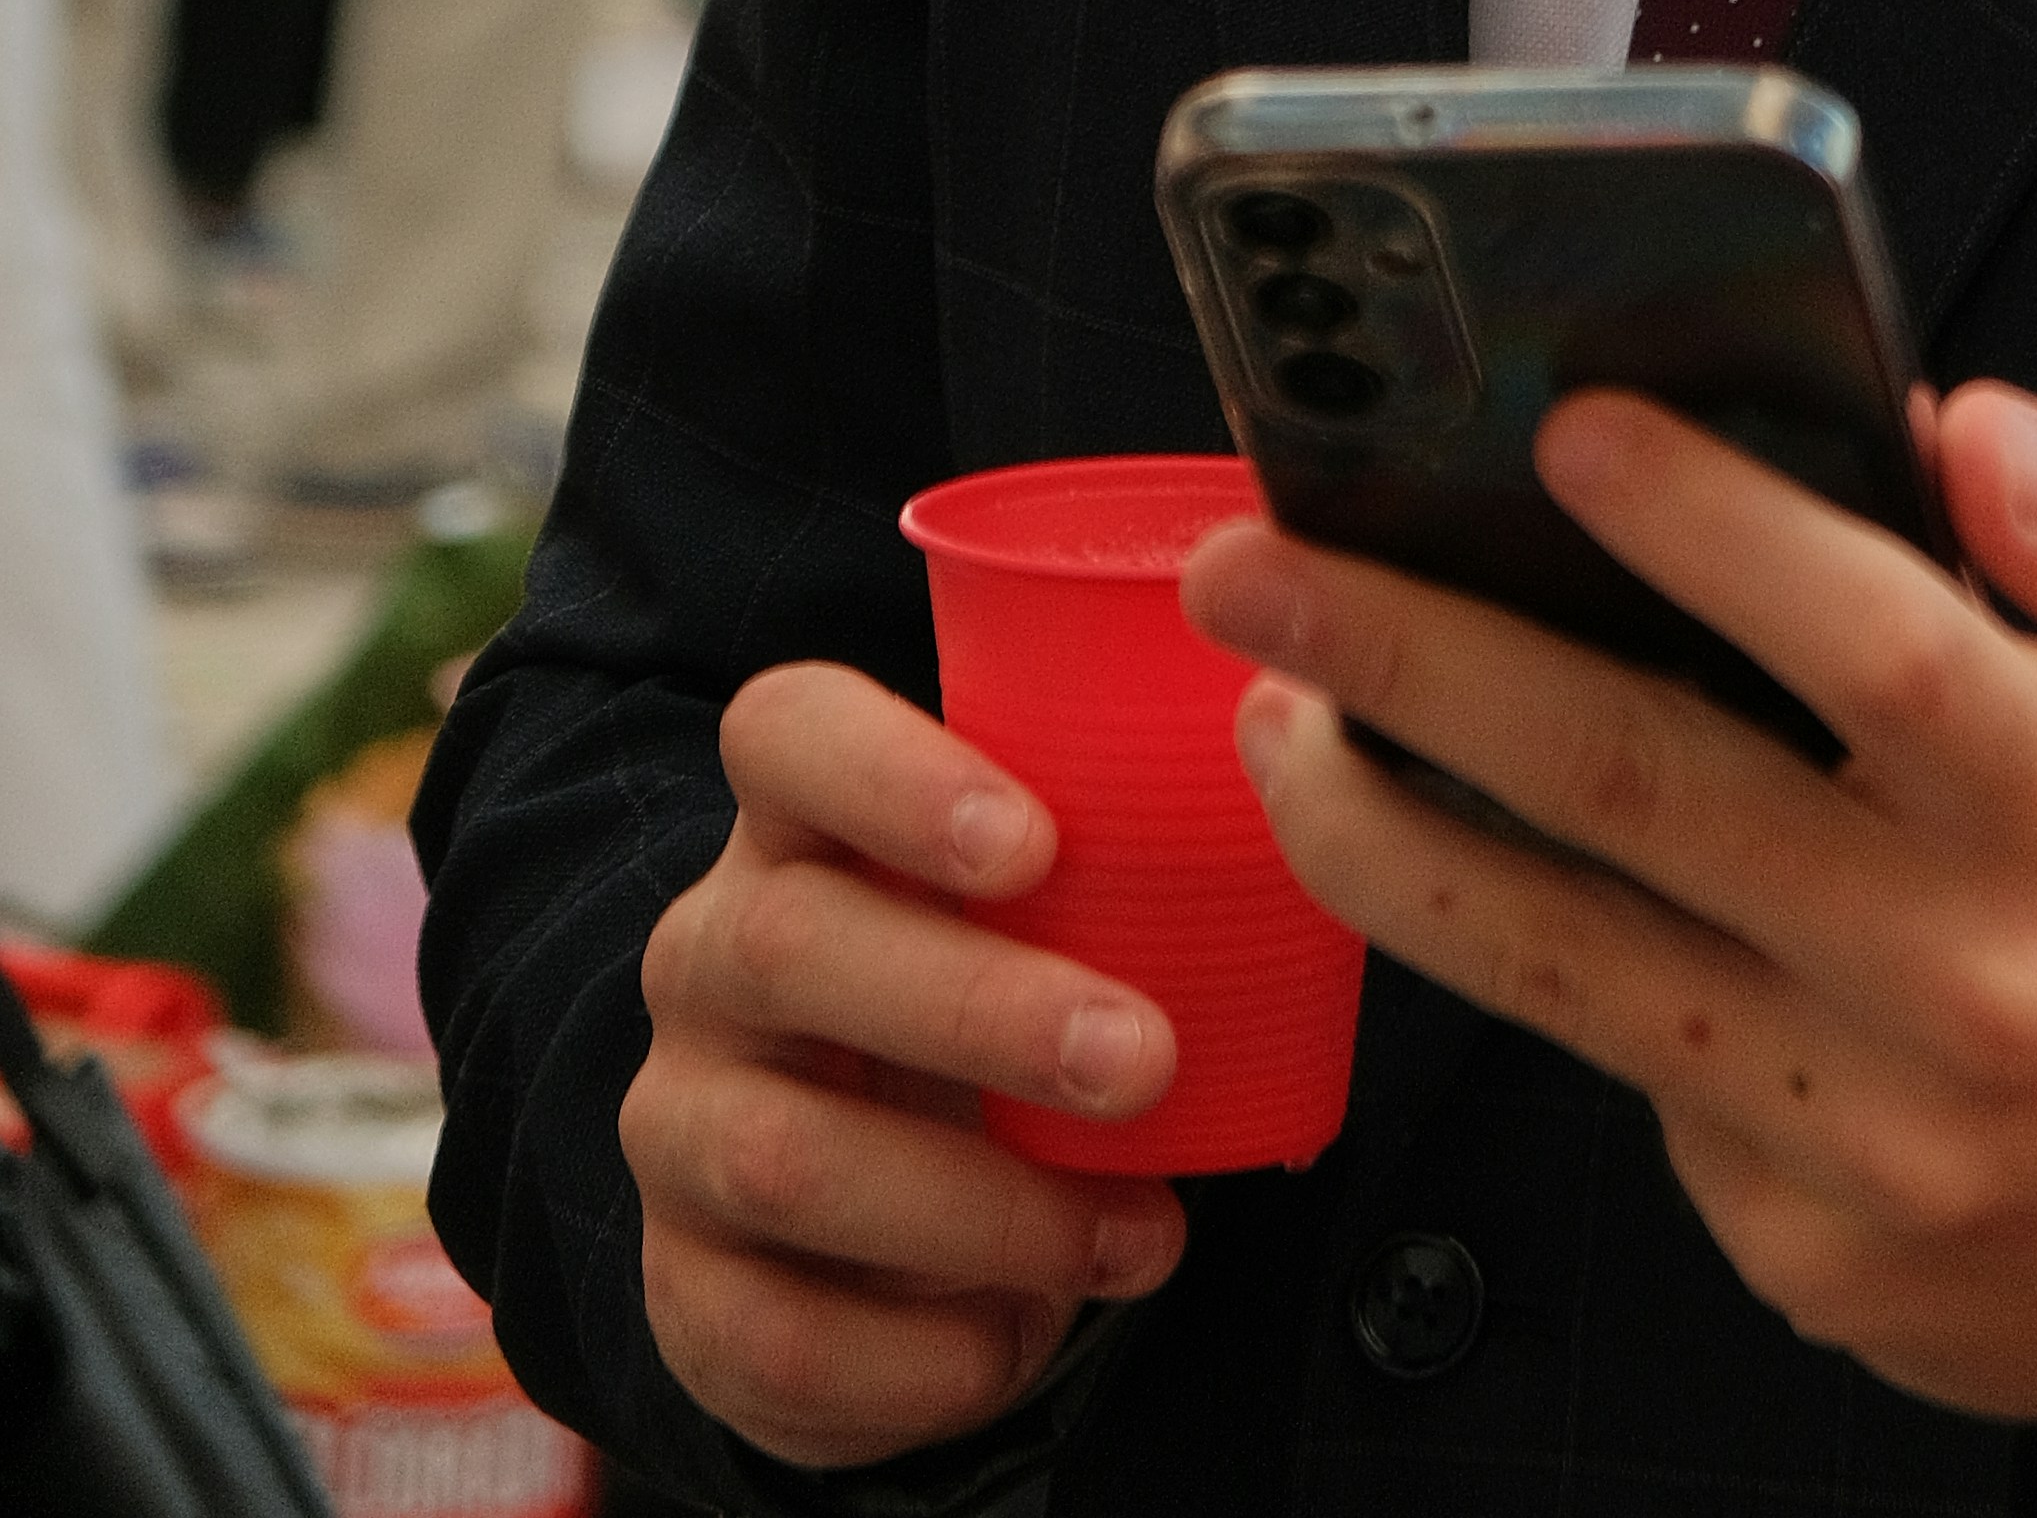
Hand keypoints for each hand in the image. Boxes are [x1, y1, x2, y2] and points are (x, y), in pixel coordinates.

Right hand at [620, 662, 1188, 1469]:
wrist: (872, 1221)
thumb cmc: (997, 1009)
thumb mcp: (1043, 920)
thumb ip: (1126, 861)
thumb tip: (1307, 806)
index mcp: (801, 827)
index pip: (787, 734)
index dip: (894, 774)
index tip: (1040, 840)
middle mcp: (710, 957)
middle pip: (788, 946)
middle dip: (978, 1009)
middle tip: (1145, 1059)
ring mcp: (675, 1125)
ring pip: (783, 1155)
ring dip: (979, 1205)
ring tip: (1133, 1231)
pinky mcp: (682, 1289)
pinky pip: (774, 1334)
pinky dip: (917, 1356)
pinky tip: (1021, 1338)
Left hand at [1185, 384, 2036, 1439]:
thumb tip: (1967, 425)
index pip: (1871, 642)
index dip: (1712, 528)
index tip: (1569, 422)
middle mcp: (1960, 977)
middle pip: (1643, 791)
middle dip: (1415, 659)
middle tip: (1261, 562)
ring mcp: (1869, 1135)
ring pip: (1567, 964)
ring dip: (1383, 832)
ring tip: (1269, 722)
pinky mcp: (1805, 1247)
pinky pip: (1645, 1086)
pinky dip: (1557, 971)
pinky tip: (1503, 882)